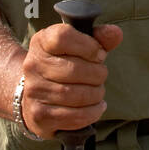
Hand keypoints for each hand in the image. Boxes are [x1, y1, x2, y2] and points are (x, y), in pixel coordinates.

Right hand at [18, 22, 122, 137]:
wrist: (36, 94)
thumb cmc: (64, 65)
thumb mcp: (80, 46)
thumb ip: (99, 38)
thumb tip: (115, 33)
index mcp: (41, 41)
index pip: (63, 37)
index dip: (89, 46)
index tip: (99, 54)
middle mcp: (32, 65)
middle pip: (74, 69)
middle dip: (97, 74)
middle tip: (101, 75)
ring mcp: (34, 91)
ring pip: (75, 95)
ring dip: (96, 94)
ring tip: (98, 91)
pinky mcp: (39, 115)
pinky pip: (74, 116)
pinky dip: (92, 112)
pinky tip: (96, 106)